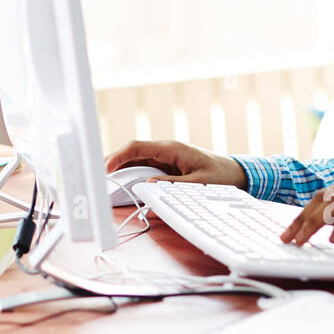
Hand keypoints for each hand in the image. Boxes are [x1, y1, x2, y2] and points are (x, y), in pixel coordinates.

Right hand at [105, 140, 247, 188]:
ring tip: (104, 181)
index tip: (105, 167)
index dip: (119, 156)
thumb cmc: (222, 176)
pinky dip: (132, 174)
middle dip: (114, 162)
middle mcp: (166, 150)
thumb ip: (173, 185)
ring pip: (137, 160)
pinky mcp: (167, 165)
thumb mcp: (199, 183)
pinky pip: (145, 167)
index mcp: (172, 149)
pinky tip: (122, 182)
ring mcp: (165, 157)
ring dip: (121, 169)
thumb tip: (147, 186)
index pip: (138, 147)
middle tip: (96, 176)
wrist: (237, 173)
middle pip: (133, 153)